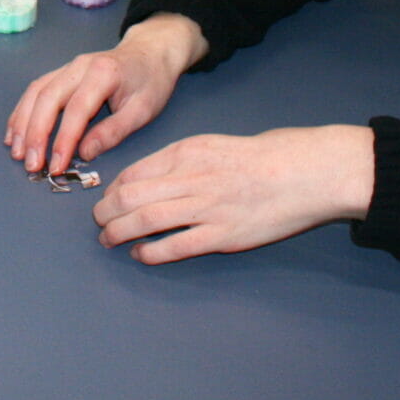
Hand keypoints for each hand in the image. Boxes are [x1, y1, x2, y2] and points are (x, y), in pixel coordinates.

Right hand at [5, 14, 206, 172]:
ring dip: (22, 123)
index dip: (63, 140)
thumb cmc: (151, 81)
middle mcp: (79, 66)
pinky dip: (22, 111)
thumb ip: (113, 132)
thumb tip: (85, 154)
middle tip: (30, 164)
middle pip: (47, 98)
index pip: (76, 110)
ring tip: (17, 151)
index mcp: (103, 73)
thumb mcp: (143, 110)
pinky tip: (16, 131)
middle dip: (35, 134)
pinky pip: (36, 90)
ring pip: (36, 93)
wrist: (150, 51)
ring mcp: (67, 67)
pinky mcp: (61, 72)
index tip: (56, 166)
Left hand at [93, 125, 375, 264]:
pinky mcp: (223, 235)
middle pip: (132, 196)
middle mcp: (191, 178)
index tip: (106, 199)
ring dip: (120, 232)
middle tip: (99, 221)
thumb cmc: (255, 158)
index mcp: (185, 153)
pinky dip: (151, 252)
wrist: (300, 171)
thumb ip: (175, 161)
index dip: (111, 189)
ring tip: (109, 239)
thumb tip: (140, 179)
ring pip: (147, 221)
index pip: (133, 172)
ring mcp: (207, 208)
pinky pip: (176, 246)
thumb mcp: (208, 145)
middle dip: (106, 211)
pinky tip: (140, 254)